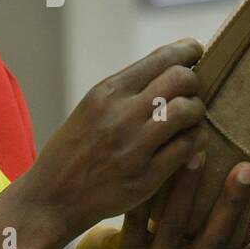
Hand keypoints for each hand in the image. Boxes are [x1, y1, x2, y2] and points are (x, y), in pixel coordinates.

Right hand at [28, 38, 208, 239]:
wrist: (51, 198)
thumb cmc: (73, 151)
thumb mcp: (90, 109)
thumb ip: (125, 92)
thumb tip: (168, 69)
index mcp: (106, 93)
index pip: (160, 59)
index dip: (186, 50)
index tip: (195, 50)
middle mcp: (120, 115)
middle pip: (181, 79)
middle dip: (193, 83)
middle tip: (191, 93)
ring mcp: (134, 146)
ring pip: (189, 111)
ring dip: (197, 112)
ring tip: (190, 120)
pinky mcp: (145, 177)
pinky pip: (188, 148)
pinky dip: (196, 142)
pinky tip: (189, 145)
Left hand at [67, 159, 249, 248]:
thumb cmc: (171, 248)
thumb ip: (223, 228)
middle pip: (214, 240)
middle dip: (232, 203)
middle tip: (246, 168)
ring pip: (174, 223)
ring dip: (188, 187)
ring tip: (195, 152)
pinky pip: (138, 217)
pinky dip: (148, 190)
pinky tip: (153, 162)